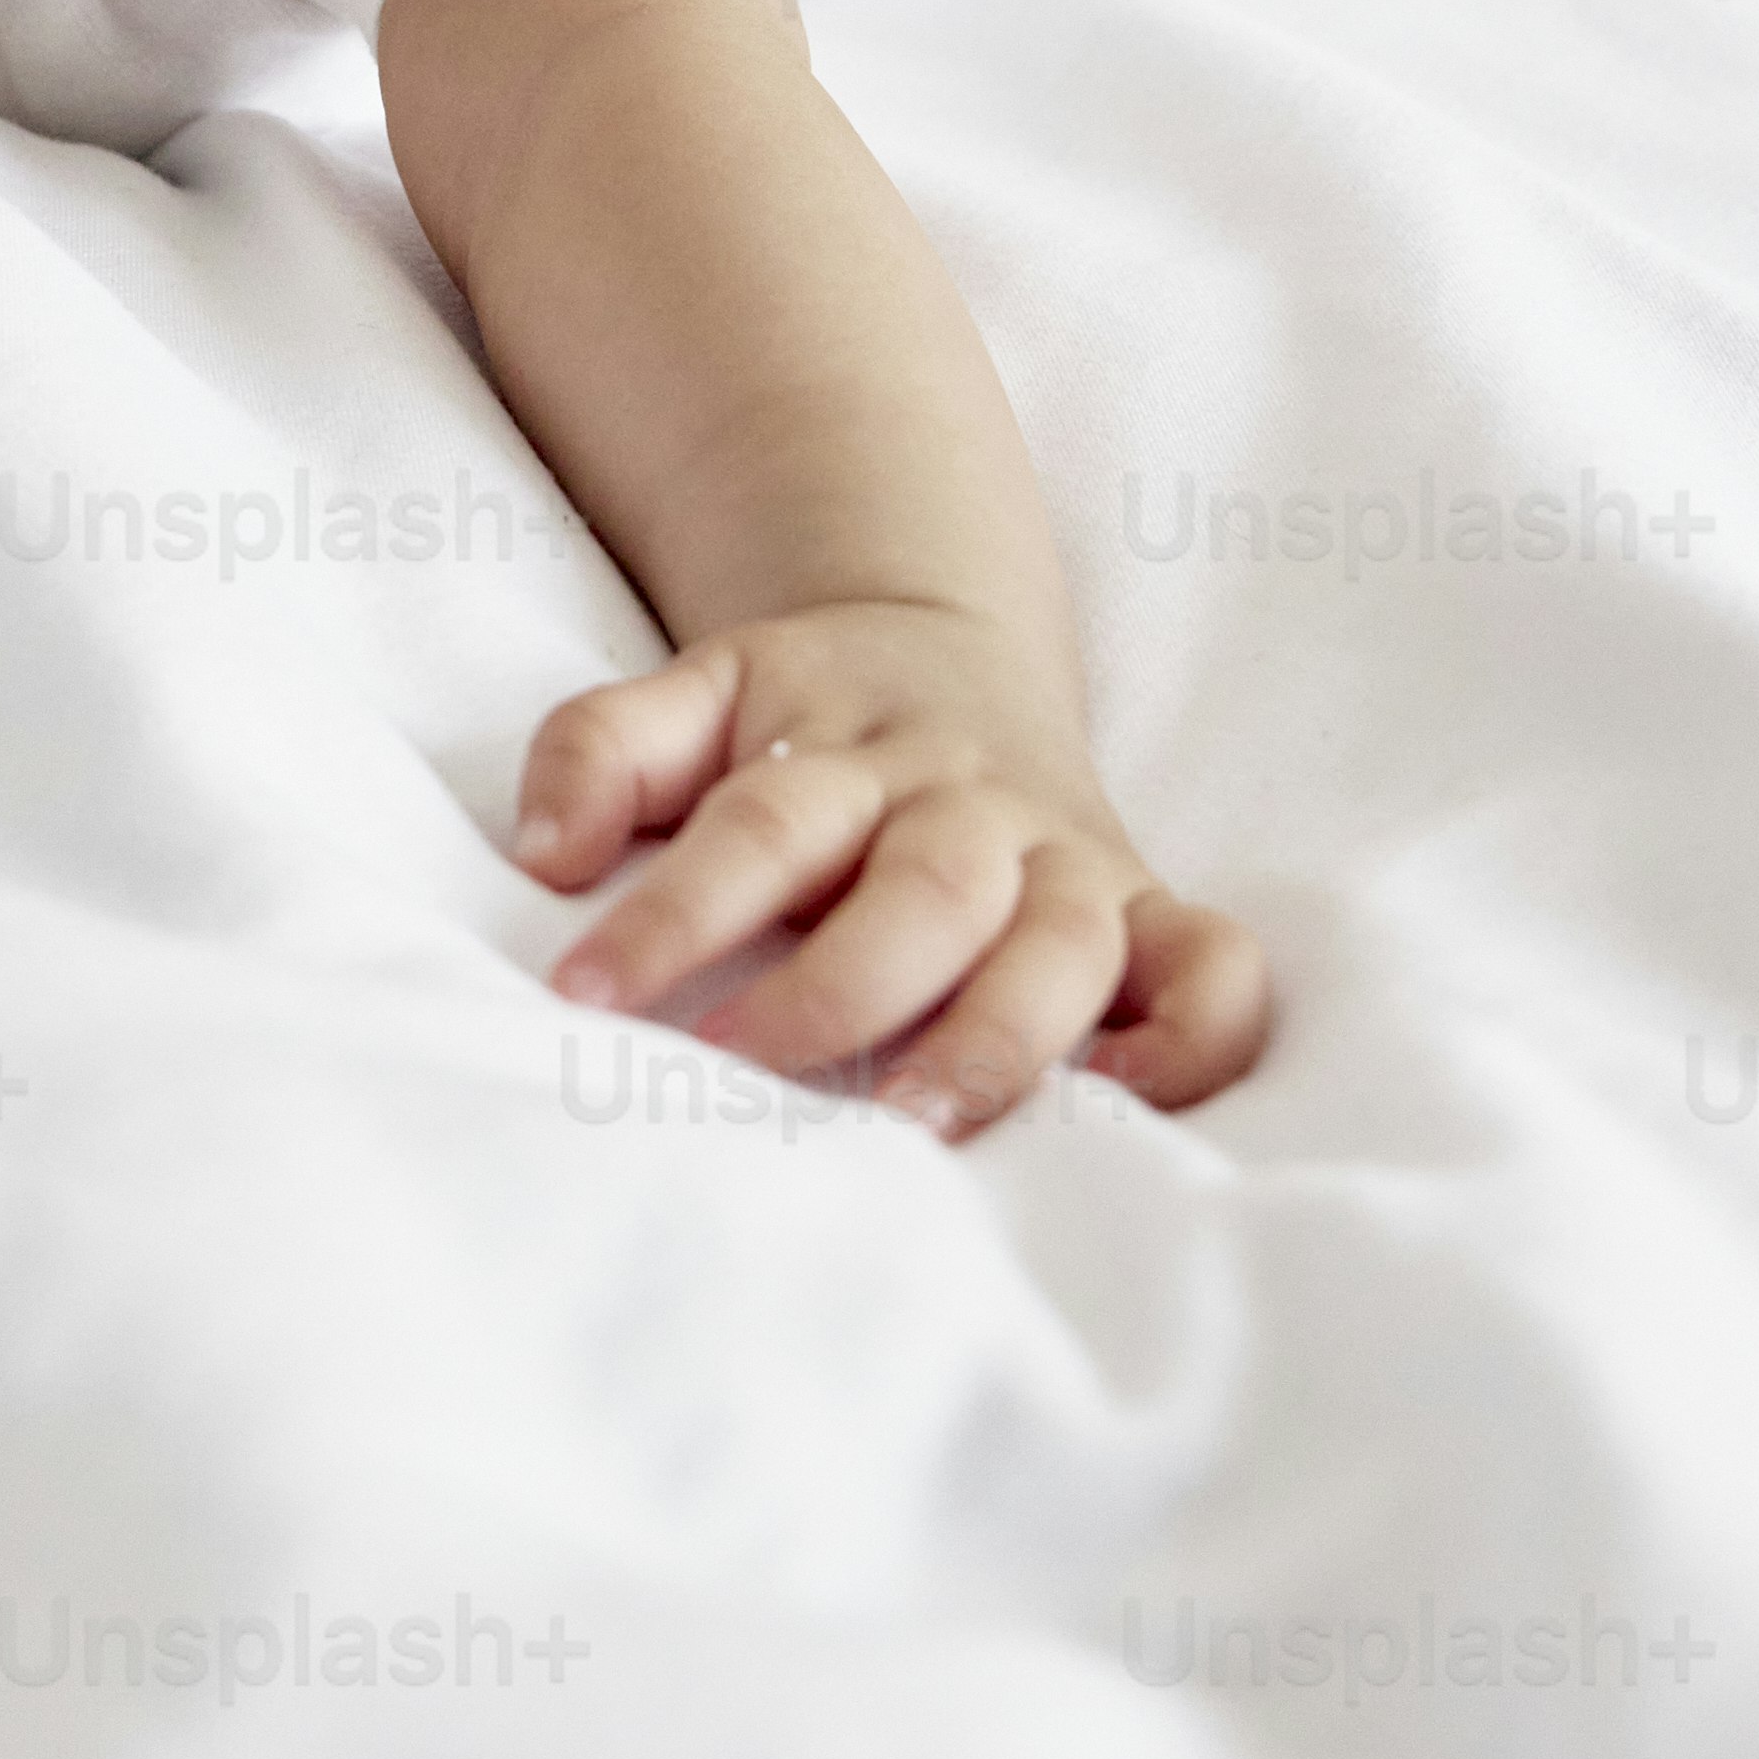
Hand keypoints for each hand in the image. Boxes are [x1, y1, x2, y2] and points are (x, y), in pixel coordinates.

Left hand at [507, 602, 1264, 1138]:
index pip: (763, 827)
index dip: (674, 911)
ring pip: (1064, 943)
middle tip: (736, 1062)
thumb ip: (604, 747)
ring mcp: (1067, 860)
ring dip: (996, 1033)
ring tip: (911, 1120)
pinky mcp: (1145, 908)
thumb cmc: (801, 711)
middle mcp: (970, 806)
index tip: (583, 990)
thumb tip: (545, 851)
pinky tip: (1123, 1096)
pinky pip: (1213, 969)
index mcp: (849, 750)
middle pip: (925, 889)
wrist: (948, 638)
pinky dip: (1196, 1036)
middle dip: (836, 987)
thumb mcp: (693, 688)